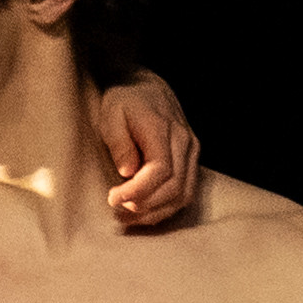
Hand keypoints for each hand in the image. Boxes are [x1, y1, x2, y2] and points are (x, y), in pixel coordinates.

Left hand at [95, 72, 202, 228]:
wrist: (143, 85)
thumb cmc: (123, 101)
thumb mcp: (111, 114)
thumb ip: (119, 143)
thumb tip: (128, 172)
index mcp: (164, 129)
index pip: (161, 170)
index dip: (138, 191)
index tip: (113, 198)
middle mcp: (185, 141)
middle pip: (174, 187)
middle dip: (145, 206)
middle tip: (117, 211)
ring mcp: (192, 151)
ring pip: (183, 194)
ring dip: (156, 212)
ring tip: (128, 217)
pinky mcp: (191, 160)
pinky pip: (186, 191)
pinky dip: (166, 207)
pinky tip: (145, 212)